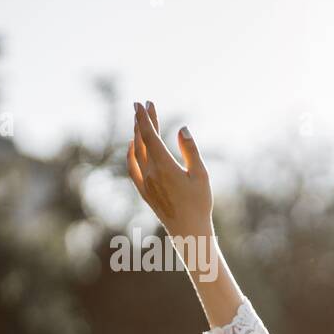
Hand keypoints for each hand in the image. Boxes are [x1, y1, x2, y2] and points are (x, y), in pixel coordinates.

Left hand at [126, 101, 211, 234]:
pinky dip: (131, 152)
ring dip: (136, 135)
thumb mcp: (201, 175)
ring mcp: (144, 181)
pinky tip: (133, 146)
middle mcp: (149, 172)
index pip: (149, 135)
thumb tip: (182, 129)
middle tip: (142, 105)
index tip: (143, 103)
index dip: (145, 118)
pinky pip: (132, 166)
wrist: (188, 230)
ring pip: (135, 152)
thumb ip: (191, 150)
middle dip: (141, 121)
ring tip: (140, 122)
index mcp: (164, 166)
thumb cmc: (199, 203)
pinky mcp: (143, 190)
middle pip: (141, 140)